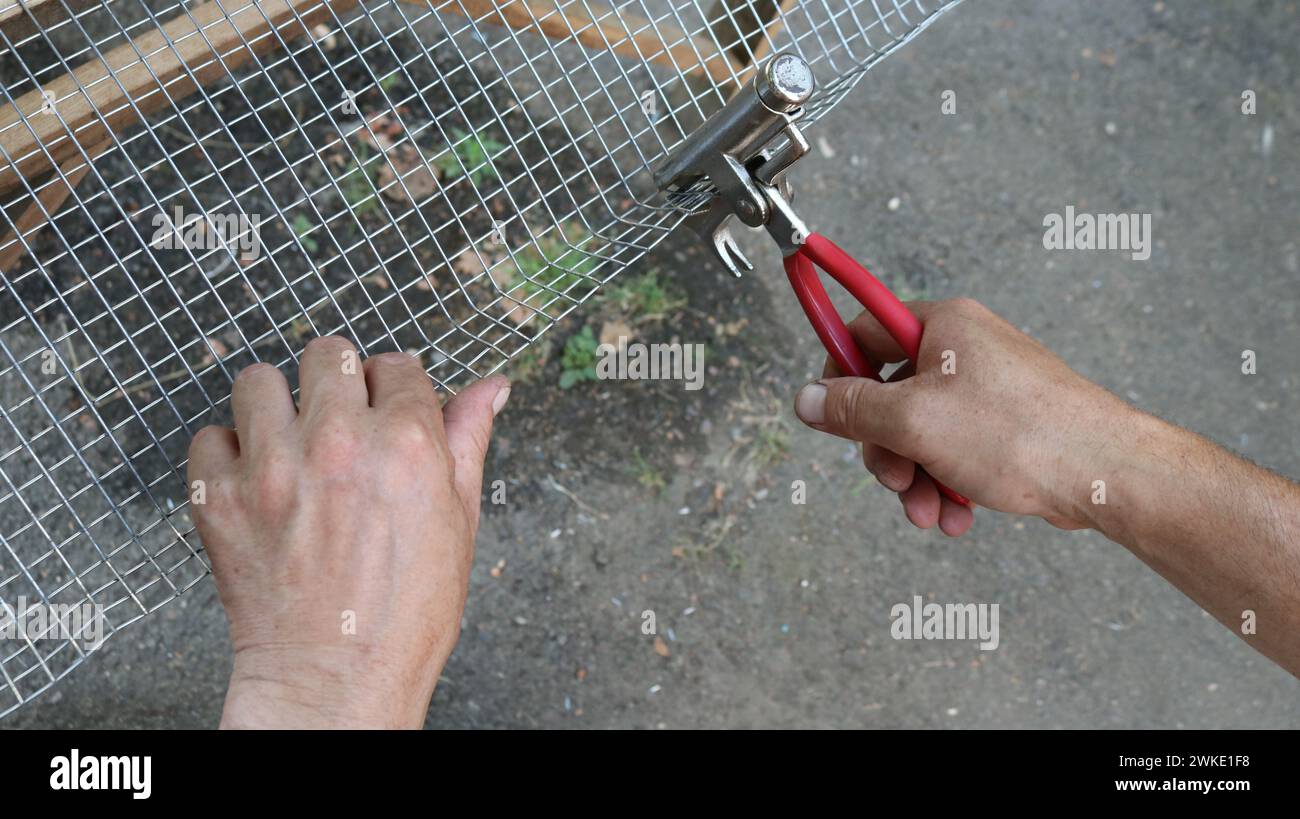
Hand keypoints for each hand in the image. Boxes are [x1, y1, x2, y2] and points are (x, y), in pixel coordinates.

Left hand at [187, 336, 508, 727]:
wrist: (334, 681)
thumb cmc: (405, 614)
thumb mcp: (458, 521)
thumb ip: (467, 441)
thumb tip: (492, 388)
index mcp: (406, 443)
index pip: (396, 365)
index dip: (394, 391)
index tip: (387, 415)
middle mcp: (338, 443)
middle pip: (328, 353)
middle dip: (337, 383)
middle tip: (338, 426)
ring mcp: (273, 468)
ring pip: (259, 381)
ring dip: (275, 407)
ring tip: (289, 446)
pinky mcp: (220, 497)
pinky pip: (209, 437)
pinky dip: (227, 455)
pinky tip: (255, 483)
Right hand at [793, 298, 1136, 535]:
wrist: (1103, 473)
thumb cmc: (1020, 433)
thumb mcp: (913, 420)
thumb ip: (852, 409)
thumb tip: (806, 399)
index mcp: (942, 325)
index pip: (865, 330)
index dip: (838, 369)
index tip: (827, 410)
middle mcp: (964, 349)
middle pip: (889, 395)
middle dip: (884, 449)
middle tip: (894, 481)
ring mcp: (987, 389)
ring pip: (921, 432)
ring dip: (915, 478)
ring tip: (929, 512)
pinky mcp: (1006, 426)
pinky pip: (954, 452)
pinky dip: (946, 484)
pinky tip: (955, 514)